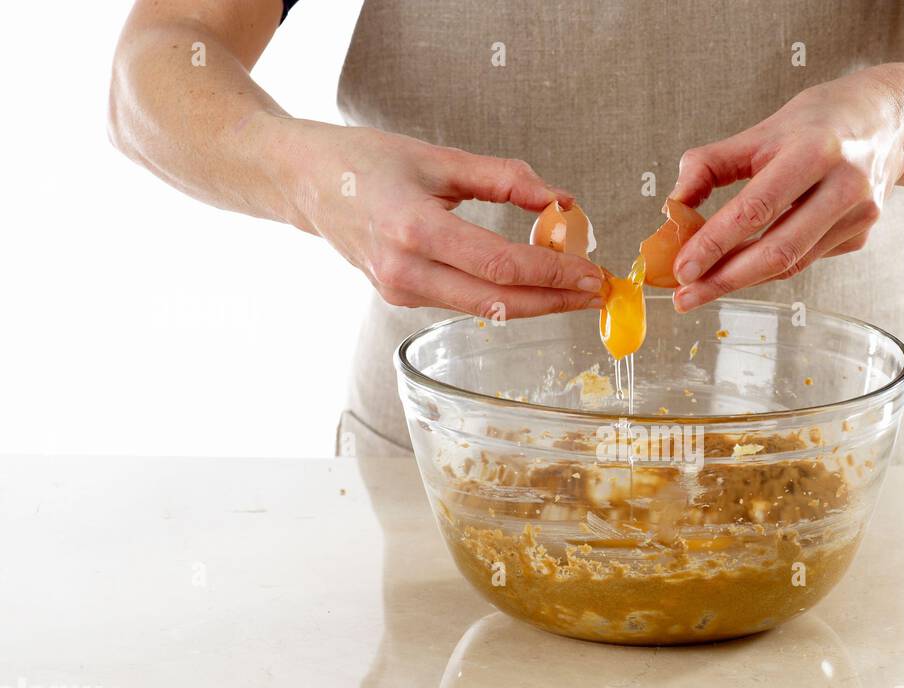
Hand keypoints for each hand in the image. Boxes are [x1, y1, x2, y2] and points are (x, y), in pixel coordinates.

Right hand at [277, 121, 605, 317]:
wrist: (304, 183)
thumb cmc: (366, 162)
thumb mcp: (439, 157)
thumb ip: (504, 178)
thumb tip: (561, 201)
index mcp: (413, 229)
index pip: (499, 264)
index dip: (551, 272)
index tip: (590, 272)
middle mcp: (405, 271)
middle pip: (497, 302)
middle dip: (554, 300)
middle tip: (596, 293)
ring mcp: (400, 291)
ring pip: (484, 311)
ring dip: (535, 302)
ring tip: (575, 289)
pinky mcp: (401, 299)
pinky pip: (465, 304)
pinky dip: (504, 297)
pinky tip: (534, 285)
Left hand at [669, 68, 903, 311]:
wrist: (889, 122)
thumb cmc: (818, 123)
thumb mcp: (761, 130)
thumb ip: (710, 165)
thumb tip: (672, 208)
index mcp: (814, 151)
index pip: (756, 208)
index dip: (715, 243)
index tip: (681, 269)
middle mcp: (843, 186)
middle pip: (777, 250)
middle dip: (724, 280)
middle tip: (685, 297)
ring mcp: (858, 216)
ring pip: (790, 264)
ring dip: (742, 280)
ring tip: (703, 288)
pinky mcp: (860, 236)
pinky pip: (804, 260)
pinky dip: (769, 267)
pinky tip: (746, 264)